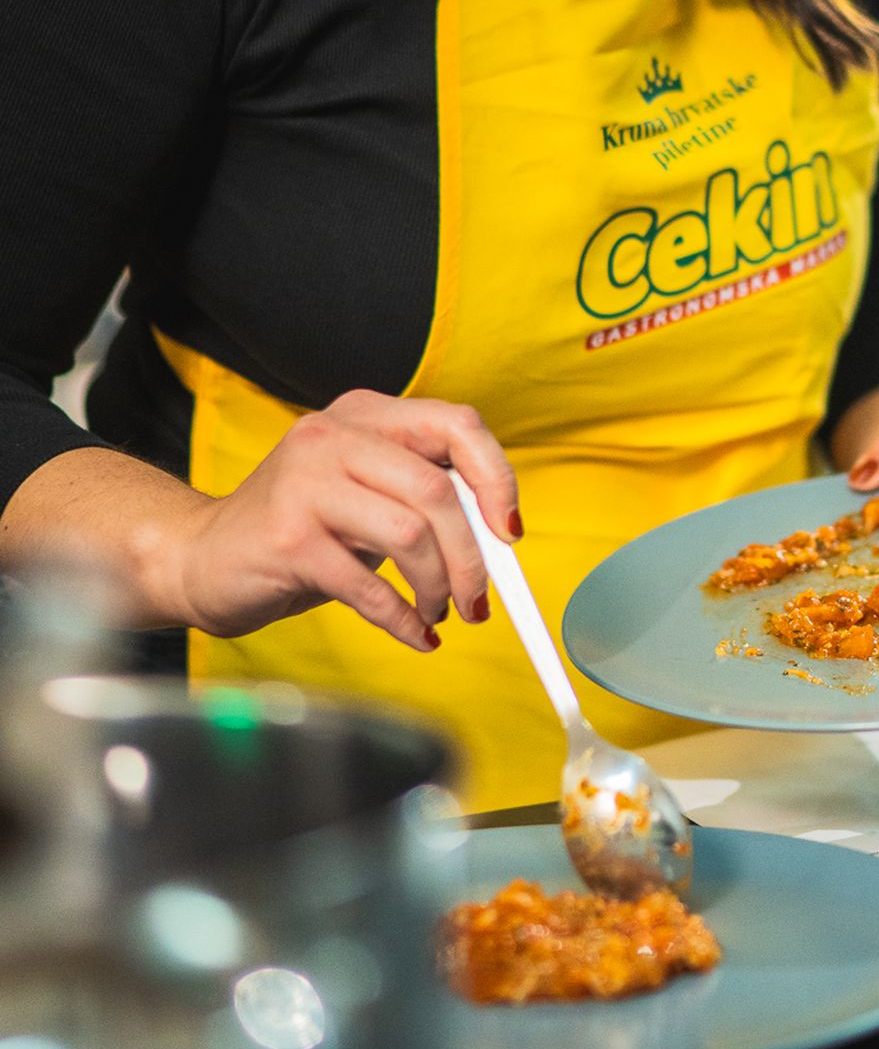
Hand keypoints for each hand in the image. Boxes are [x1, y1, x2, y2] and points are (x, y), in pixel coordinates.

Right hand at [175, 391, 520, 651]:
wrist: (199, 556)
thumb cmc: (299, 529)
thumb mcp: (363, 492)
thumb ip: (420, 494)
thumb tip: (498, 534)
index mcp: (364, 415)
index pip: (456, 425)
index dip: (496, 478)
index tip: (509, 530)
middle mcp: (333, 435)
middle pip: (437, 490)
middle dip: (470, 557)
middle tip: (477, 600)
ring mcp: (306, 483)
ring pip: (410, 535)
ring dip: (436, 588)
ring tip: (436, 613)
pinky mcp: (288, 538)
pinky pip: (368, 585)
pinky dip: (402, 618)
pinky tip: (414, 633)